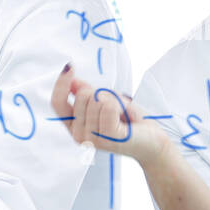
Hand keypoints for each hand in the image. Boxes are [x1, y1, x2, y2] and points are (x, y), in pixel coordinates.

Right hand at [49, 65, 167, 163]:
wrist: (152, 143)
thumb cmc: (129, 122)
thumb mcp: (106, 103)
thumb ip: (87, 94)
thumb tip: (72, 81)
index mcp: (74, 127)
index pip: (57, 103)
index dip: (61, 83)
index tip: (69, 67)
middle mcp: (79, 135)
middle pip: (82, 96)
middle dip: (101, 93)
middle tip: (115, 107)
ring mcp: (92, 139)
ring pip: (96, 99)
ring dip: (114, 101)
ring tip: (122, 115)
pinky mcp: (108, 138)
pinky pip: (108, 107)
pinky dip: (120, 105)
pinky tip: (126, 117)